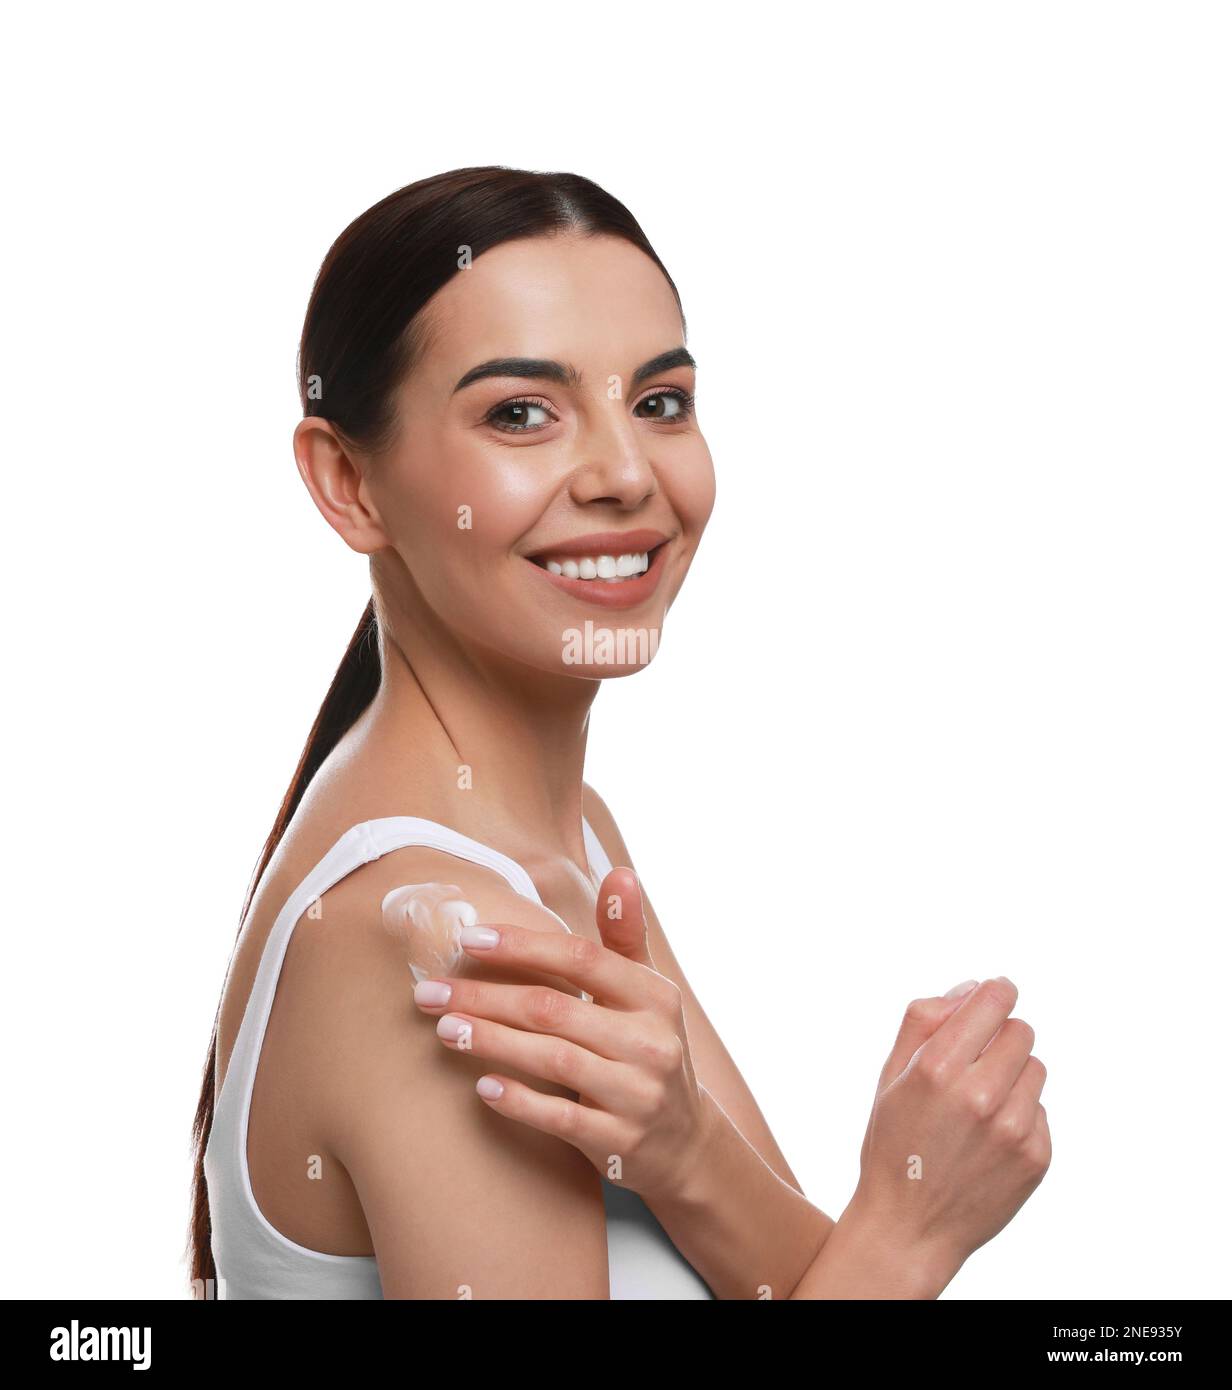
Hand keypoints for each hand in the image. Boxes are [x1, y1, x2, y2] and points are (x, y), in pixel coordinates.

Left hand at [411, 866, 712, 1202]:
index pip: (583, 958)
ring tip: (445, 1029)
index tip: (469, 940)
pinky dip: (519, 1100)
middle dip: (486, 996)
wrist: (686, 1141)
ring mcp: (638, 1094)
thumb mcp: (648, 993)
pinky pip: (561, 1118)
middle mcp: (651, 1041)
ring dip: (491, 1041)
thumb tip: (620, 872)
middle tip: (431, 992)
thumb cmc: (649, 1049)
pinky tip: (481, 1086)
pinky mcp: (620, 1141)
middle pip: (554, 1009)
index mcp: (655, 996)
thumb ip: (625, 936)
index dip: (524, 947)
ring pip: (552, 1060)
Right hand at [848, 977, 1050, 1285]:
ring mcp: (1014, 1129)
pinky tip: (989, 1138)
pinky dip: (1021, 1114)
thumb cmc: (893, 1142)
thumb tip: (973, 988)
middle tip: (977, 1061)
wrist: (909, 1227)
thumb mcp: (890, 1075)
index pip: (994, 1001)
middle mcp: (980, 1095)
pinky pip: (1041, 1110)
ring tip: (981, 1104)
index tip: (996, 994)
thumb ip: (925, 1021)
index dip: (997, 992)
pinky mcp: (1036, 1157)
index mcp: (937, 1068)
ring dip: (1014, 1075)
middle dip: (1001, 1036)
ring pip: (1036, 1068)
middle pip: (1021, 1030)